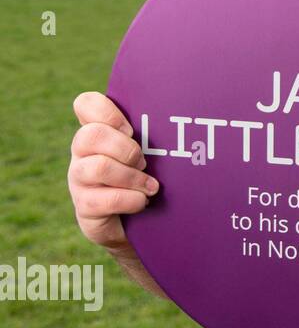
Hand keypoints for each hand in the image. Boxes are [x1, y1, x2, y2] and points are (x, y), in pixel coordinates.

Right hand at [67, 91, 165, 295]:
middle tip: (146, 162)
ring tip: (151, 186)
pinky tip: (143, 201)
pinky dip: (131, 200)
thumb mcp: (152, 150)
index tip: (131, 129)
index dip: (107, 112)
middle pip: (91, 135)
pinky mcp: (84, 207)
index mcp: (98, 131)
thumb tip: (191, 116)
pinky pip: (103, 199)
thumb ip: (155, 130)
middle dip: (127, 149)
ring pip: (98, 167)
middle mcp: (82, 152)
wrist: (140, 223)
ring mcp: (79, 179)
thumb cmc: (148, 175)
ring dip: (132, 177)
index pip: (86, 104)